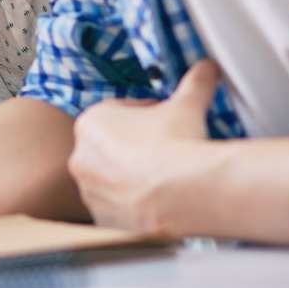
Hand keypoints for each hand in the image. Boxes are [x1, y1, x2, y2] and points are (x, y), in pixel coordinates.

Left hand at [67, 59, 219, 235]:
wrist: (183, 193)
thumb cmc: (177, 145)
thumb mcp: (186, 105)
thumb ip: (194, 83)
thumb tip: (207, 68)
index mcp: (90, 123)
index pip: (116, 114)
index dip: (143, 117)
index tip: (162, 124)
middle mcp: (81, 158)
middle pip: (110, 148)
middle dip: (134, 148)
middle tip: (163, 151)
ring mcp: (89, 191)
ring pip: (111, 180)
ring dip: (130, 178)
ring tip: (162, 179)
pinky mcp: (102, 219)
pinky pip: (115, 209)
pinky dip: (132, 206)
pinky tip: (156, 201)